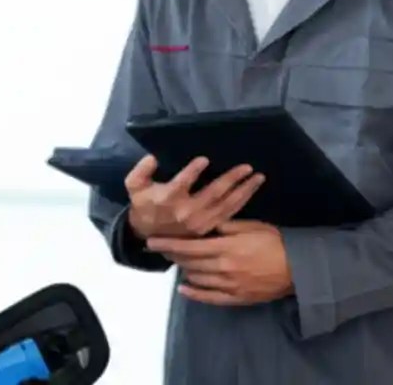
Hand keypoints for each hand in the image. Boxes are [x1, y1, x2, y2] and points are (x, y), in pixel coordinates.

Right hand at [124, 155, 264, 239]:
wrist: (148, 234)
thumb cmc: (144, 204)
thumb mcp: (134, 186)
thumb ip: (141, 171)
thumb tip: (152, 158)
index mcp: (169, 199)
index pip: (182, 184)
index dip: (192, 172)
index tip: (204, 159)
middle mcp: (187, 211)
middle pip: (212, 194)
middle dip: (231, 180)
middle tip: (246, 167)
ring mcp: (200, 221)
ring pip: (226, 205)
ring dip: (243, 191)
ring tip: (258, 178)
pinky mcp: (208, 227)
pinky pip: (228, 214)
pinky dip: (241, 202)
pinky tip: (251, 191)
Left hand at [146, 220, 292, 305]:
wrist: (298, 268)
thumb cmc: (276, 242)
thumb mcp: (252, 226)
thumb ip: (227, 226)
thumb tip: (206, 222)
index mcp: (227, 247)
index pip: (190, 246)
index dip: (169, 244)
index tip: (153, 241)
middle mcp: (223, 267)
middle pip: (190, 263)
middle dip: (172, 256)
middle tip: (158, 250)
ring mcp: (229, 285)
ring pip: (197, 278)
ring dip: (183, 270)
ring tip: (173, 263)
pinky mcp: (236, 298)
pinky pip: (210, 298)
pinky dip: (195, 293)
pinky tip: (184, 288)